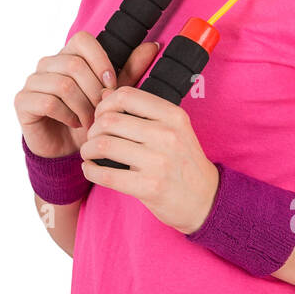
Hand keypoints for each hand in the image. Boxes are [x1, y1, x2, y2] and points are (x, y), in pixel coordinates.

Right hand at [14, 34, 161, 158]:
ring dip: (82, 106)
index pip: (82, 39)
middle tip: (102, 110)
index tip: (112, 84)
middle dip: (94, 91)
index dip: (100, 60)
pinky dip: (67, 115)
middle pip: (73, 64)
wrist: (68, 148)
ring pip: (62, 84)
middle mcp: (48, 64)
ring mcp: (33, 81)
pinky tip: (74, 123)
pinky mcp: (22, 101)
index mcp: (68, 55)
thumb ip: (130, 71)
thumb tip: (154, 45)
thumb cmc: (90, 118)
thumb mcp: (114, 95)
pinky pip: (47, 102)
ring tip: (90, 121)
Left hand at [78, 85, 219, 233]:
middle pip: (109, 121)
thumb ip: (142, 111)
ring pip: (104, 145)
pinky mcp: (150, 187)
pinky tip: (90, 169)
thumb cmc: (183, 161)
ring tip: (88, 153)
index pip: (126, 96)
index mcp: (173, 115)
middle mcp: (167, 135)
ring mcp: (159, 162)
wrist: (206, 199)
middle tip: (92, 138)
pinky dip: (90, 170)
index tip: (100, 116)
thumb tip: (104, 94)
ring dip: (87, 149)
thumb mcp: (174, 128)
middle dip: (92, 130)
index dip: (104, 104)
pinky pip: (106, 174)